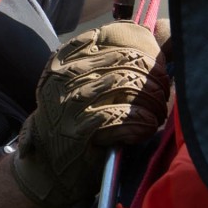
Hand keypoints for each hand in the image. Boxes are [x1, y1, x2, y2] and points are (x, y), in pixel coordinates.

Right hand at [12, 22, 170, 207]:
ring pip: (129, 85)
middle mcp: (63, 77)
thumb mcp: (68, 89)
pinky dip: (143, 122)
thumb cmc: (66, 126)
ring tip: (158, 111)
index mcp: (61, 62)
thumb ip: (95, 66)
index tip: (153, 61)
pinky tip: (148, 127)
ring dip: (152, 100)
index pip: (107, 36)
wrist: (45, 171)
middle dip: (152, 75)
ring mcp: (71, 103)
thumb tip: (145, 40)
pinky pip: (126, 117)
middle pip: (125, 59)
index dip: (137, 46)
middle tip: (163, 91)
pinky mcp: (83, 130)